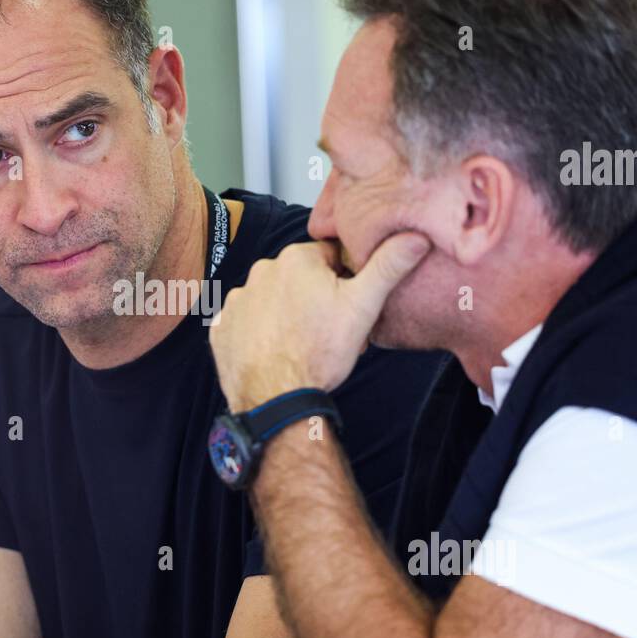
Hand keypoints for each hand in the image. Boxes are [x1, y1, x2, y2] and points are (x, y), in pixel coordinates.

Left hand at [209, 233, 430, 409]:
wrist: (275, 400)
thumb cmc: (319, 353)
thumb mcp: (363, 307)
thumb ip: (388, 266)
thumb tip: (414, 237)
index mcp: (296, 258)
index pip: (330, 258)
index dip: (346, 283)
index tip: (349, 309)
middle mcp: (261, 271)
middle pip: (301, 278)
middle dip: (316, 299)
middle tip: (330, 331)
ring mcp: (237, 299)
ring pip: (274, 299)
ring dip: (288, 314)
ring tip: (303, 344)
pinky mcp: (222, 327)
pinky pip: (247, 322)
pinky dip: (261, 332)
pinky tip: (276, 350)